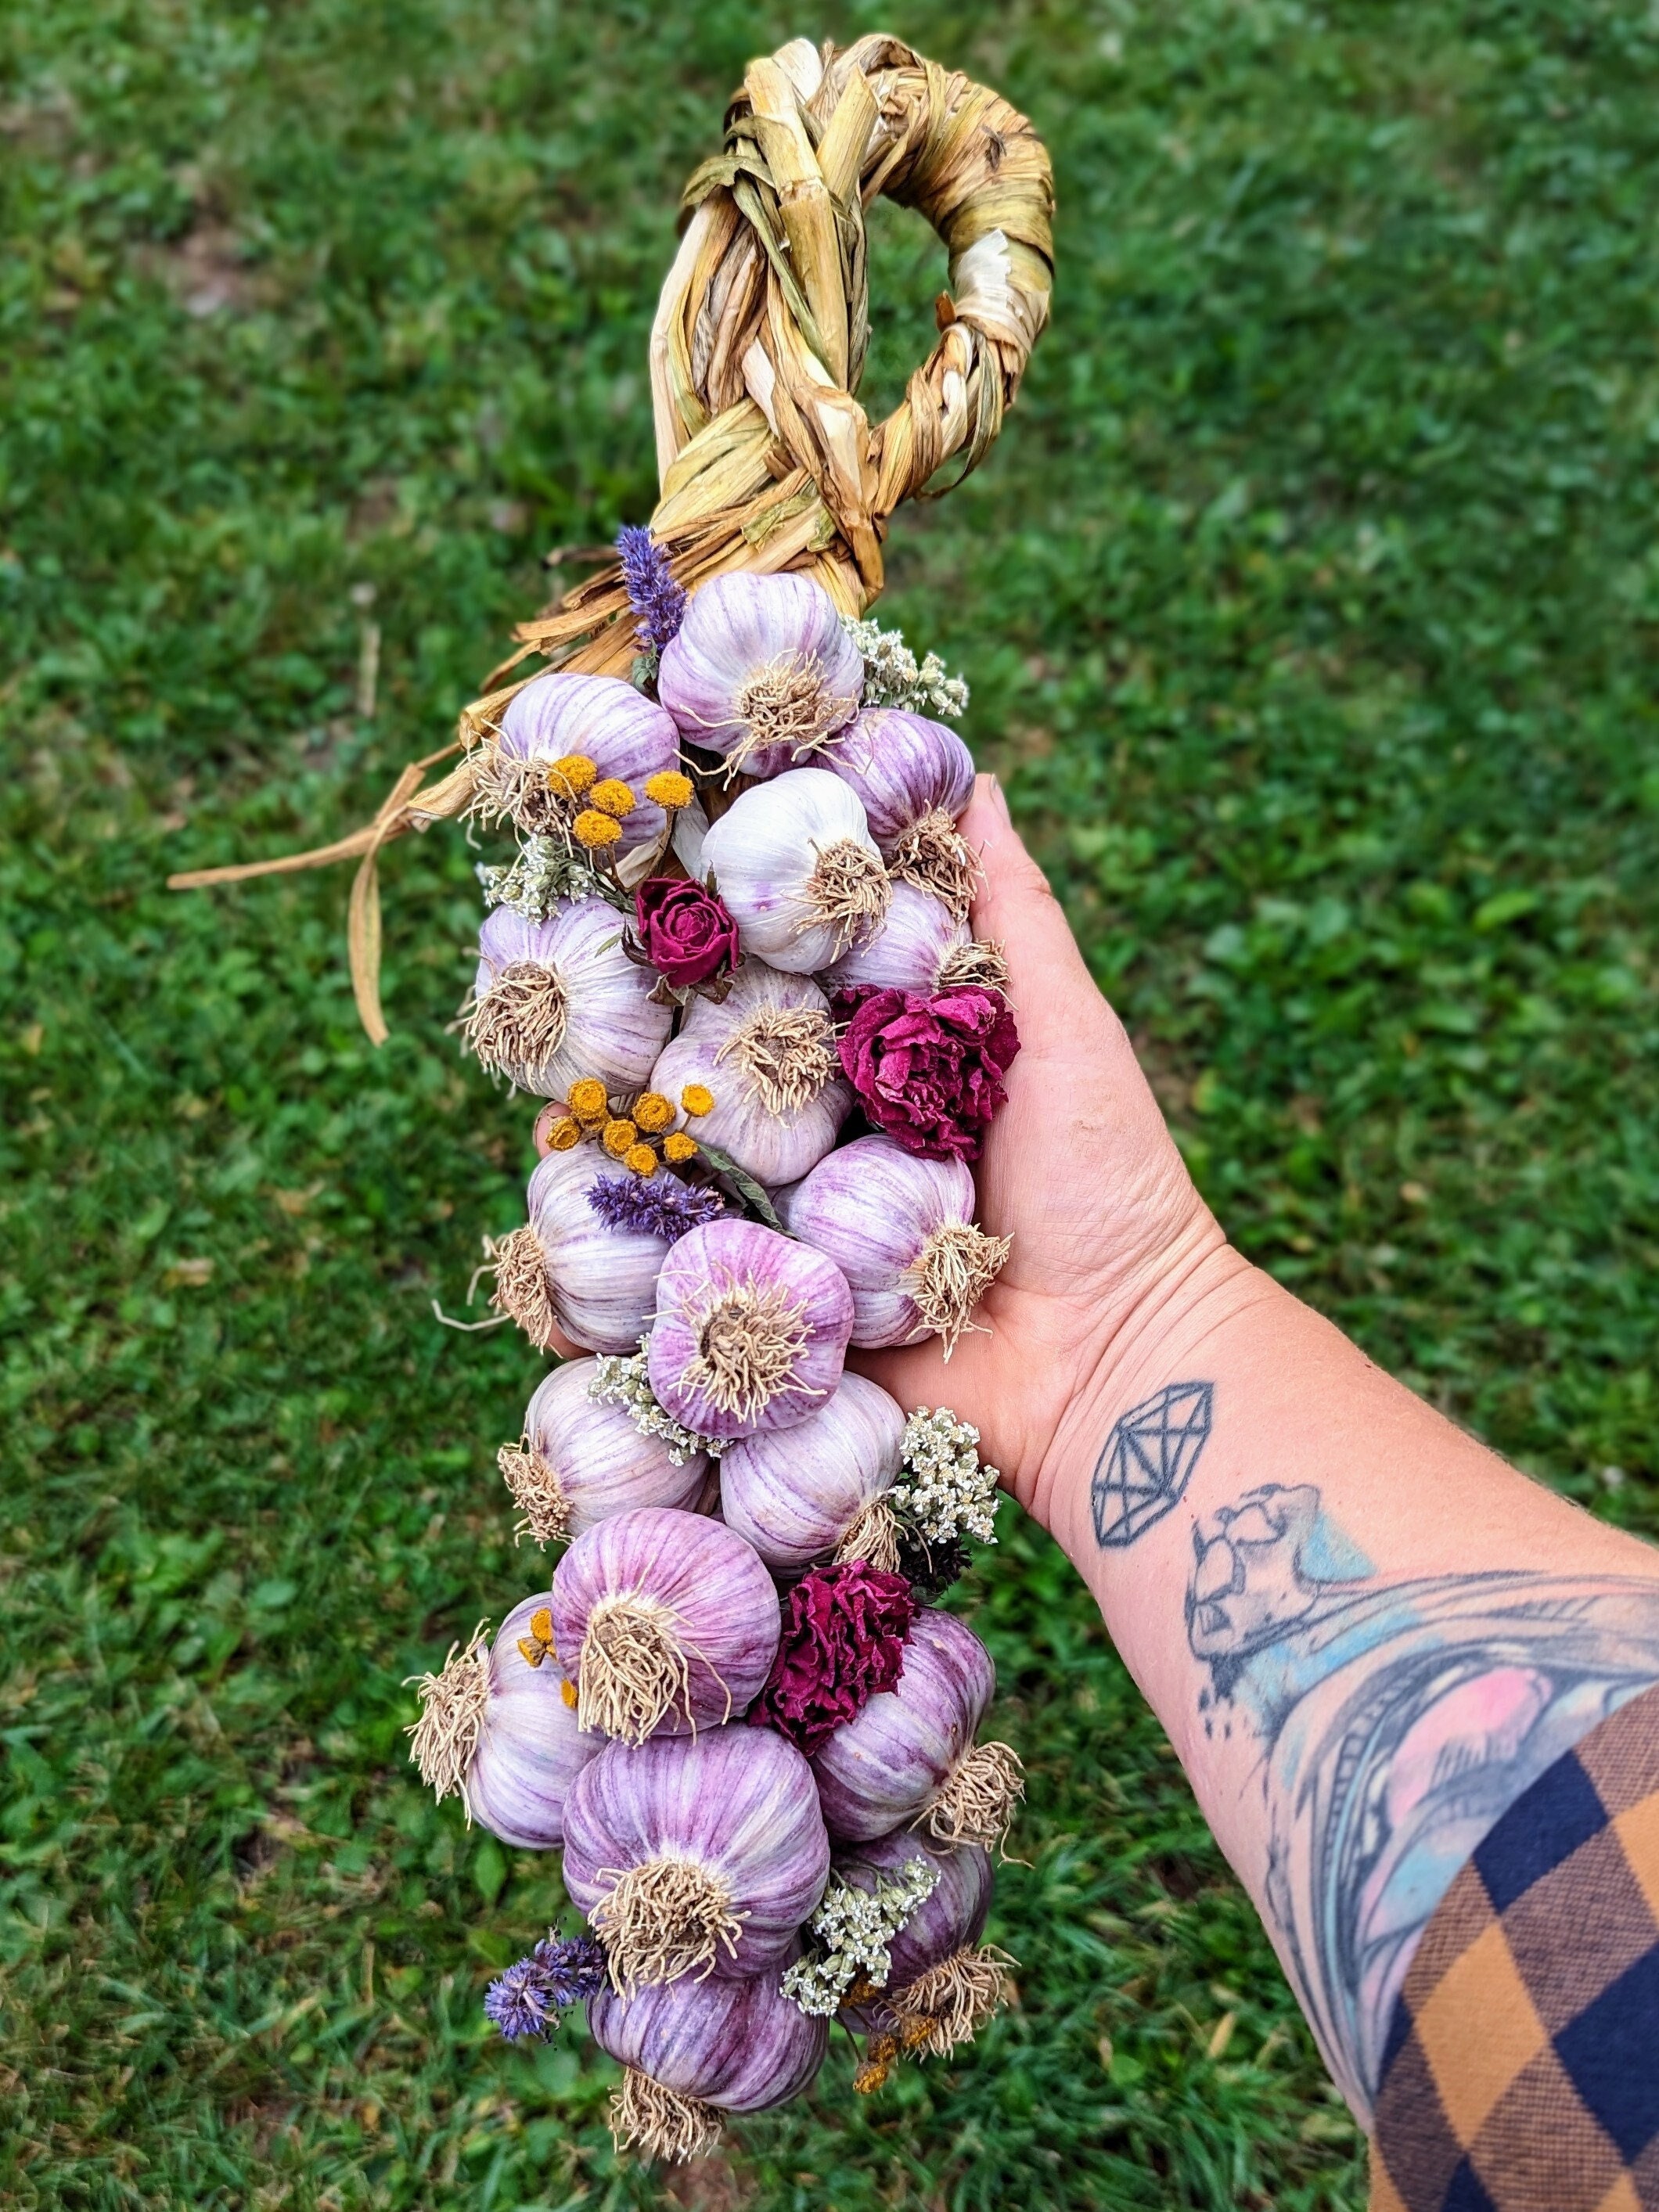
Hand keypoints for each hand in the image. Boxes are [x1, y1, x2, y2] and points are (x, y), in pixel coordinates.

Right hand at [532, 776, 1227, 1524]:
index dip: (726, 928)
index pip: (788, 979)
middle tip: (560, 986)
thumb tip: (976, 776)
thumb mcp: (1065, 1032)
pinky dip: (632, 1267)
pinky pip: (694, 1284)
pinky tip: (558, 1228)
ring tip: (545, 1104)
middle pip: (719, 1077)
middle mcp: (833, 1137)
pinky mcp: (789, 1312)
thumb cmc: (1108, 1188)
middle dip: (642, 1039)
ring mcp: (803, 1227)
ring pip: (687, 1178)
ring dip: (616, 1147)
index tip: (649, 861)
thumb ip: (1011, 916)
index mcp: (889, 1060)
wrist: (1115, 1367)